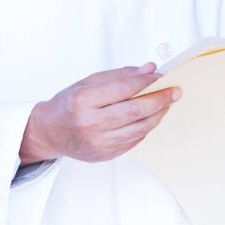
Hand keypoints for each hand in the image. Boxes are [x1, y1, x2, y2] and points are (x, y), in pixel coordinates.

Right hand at [19, 62, 179, 163]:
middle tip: (175, 92)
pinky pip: (134, 140)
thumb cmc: (68, 104)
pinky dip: (146, 127)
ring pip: (139, 128)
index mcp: (82, 101)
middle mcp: (90, 123)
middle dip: (160, 99)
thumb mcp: (87, 83)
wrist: (49, 132)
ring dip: (158, 115)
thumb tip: (149, 69)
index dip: (147, 82)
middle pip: (135, 111)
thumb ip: (119, 75)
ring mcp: (98, 142)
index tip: (162, 77)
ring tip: (166, 104)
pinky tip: (150, 117)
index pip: (123, 89)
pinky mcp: (105, 155)